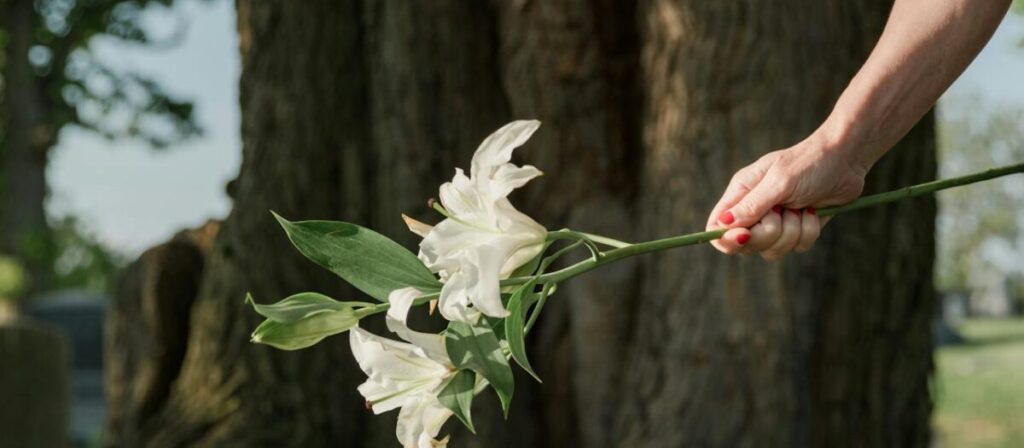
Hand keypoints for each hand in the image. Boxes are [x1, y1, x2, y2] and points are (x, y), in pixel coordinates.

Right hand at [706, 133, 867, 259]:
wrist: (847, 159)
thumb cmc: (810, 162)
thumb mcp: (779, 182)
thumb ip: (752, 205)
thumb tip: (722, 223)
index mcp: (741, 193)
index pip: (717, 226)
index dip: (726, 238)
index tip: (745, 235)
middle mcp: (755, 210)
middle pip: (744, 245)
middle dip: (768, 234)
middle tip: (782, 211)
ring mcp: (776, 221)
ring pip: (772, 250)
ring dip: (792, 232)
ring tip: (802, 207)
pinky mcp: (797, 229)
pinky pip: (796, 248)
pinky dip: (809, 232)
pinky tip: (814, 211)